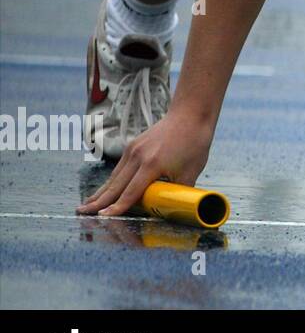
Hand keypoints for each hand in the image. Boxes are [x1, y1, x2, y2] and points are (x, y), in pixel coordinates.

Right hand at [76, 110, 213, 216]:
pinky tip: (104, 190)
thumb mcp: (191, 172)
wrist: (190, 114)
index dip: (117, 208)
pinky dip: (111, 181)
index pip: (131, 192)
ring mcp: (133, 149)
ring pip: (114, 176)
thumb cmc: (194, 143)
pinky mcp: (133, 145)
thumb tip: (174, 209)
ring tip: (86, 206)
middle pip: (115, 185)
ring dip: (100, 192)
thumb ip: (178, 192)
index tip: (103, 218)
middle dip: (98, 202)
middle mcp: (138, 156)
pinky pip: (119, 167)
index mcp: (152, 164)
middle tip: (81, 214)